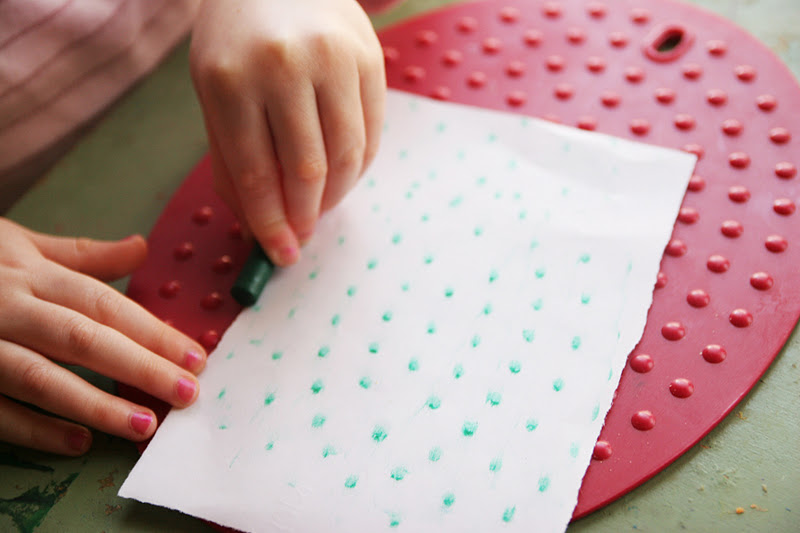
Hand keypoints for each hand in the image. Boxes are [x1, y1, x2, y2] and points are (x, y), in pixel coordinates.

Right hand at [0, 218, 206, 454]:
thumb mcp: (19, 246)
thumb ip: (81, 254)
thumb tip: (141, 246)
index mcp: (29, 274)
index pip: (104, 304)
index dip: (152, 330)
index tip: (195, 356)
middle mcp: (7, 307)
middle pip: (83, 339)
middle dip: (140, 368)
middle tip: (187, 394)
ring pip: (40, 378)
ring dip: (94, 405)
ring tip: (143, 426)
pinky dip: (34, 430)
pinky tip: (77, 443)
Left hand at [190, 0, 385, 265]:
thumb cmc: (237, 39)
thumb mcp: (213, 91)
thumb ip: (231, 159)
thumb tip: (256, 225)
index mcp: (230, 79)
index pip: (257, 174)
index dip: (270, 224)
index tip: (280, 254)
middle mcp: (284, 66)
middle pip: (306, 170)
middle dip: (306, 216)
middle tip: (302, 235)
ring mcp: (333, 58)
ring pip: (347, 157)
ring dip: (336, 196)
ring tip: (321, 205)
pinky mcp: (370, 58)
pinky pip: (371, 133)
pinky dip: (358, 167)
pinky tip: (341, 174)